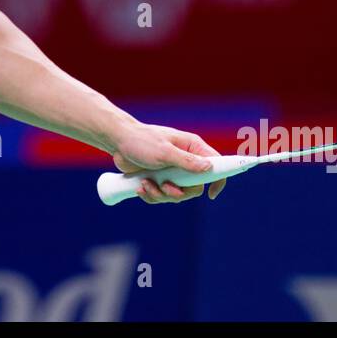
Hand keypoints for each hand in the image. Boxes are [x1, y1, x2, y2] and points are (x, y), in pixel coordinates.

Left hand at [110, 121, 226, 203]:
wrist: (118, 142)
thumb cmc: (141, 141)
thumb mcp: (164, 152)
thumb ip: (187, 161)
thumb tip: (209, 168)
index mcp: (192, 147)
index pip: (216, 164)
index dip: (219, 179)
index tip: (212, 194)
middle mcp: (185, 160)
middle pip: (195, 187)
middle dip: (178, 192)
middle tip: (164, 186)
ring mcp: (173, 171)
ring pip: (177, 194)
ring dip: (160, 194)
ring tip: (146, 184)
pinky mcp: (160, 180)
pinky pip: (162, 196)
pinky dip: (151, 195)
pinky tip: (141, 187)